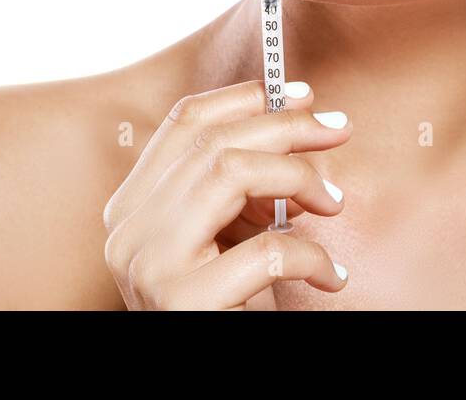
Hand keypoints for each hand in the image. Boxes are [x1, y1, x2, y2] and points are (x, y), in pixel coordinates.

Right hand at [103, 79, 350, 309]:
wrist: (195, 376)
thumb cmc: (224, 306)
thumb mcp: (225, 237)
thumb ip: (241, 187)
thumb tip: (301, 114)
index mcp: (131, 208)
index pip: (184, 124)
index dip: (247, 97)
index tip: (304, 93)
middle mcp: (126, 231)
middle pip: (215, 141)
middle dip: (289, 126)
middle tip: (340, 131)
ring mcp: (146, 266)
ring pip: (231, 173)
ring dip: (300, 177)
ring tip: (334, 205)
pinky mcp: (179, 304)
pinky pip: (265, 251)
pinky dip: (313, 257)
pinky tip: (331, 276)